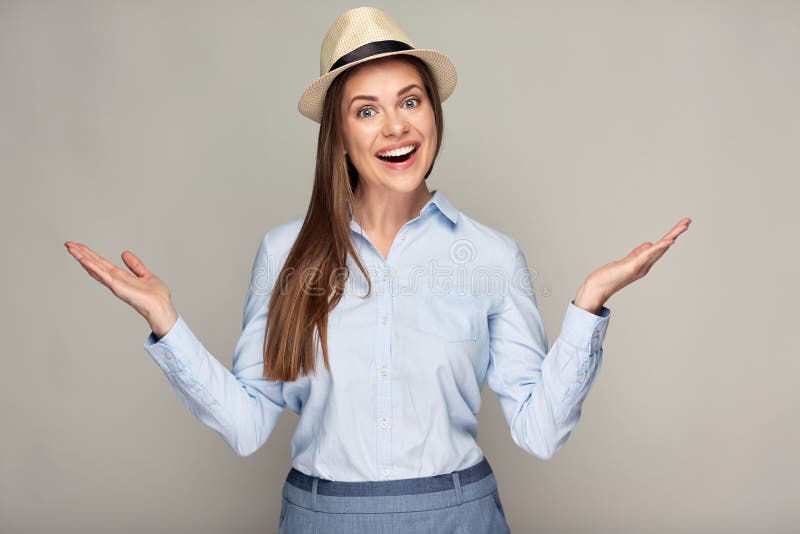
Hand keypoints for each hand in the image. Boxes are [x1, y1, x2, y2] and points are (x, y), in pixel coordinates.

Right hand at [64, 241, 178, 337]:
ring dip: (82, 257)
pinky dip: (92, 267)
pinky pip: (103, 275)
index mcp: (120, 276)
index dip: (91, 254)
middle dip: (81, 254)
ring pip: (95, 267)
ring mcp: (114, 283)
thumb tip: (124, 253)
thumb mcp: (145, 274)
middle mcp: (114, 279)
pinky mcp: (117, 286)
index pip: (102, 263)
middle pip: (95, 264)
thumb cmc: (155, 295)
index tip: (79, 246)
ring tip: (70, 248)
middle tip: (68, 243)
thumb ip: (134, 265)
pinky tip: (83, 260)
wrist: (161, 306)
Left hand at [574, 218, 691, 312]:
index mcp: (645, 262)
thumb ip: (639, 252)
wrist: (599, 288)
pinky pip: (648, 255)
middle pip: (664, 246)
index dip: (671, 235)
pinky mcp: (633, 266)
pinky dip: (659, 248)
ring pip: (659, 248)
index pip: (661, 246)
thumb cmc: (611, 276)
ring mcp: (640, 265)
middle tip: (688, 220)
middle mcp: (646, 264)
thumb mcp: (628, 260)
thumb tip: (650, 244)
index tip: (681, 224)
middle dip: (676, 232)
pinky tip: (670, 241)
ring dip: (672, 236)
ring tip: (683, 225)